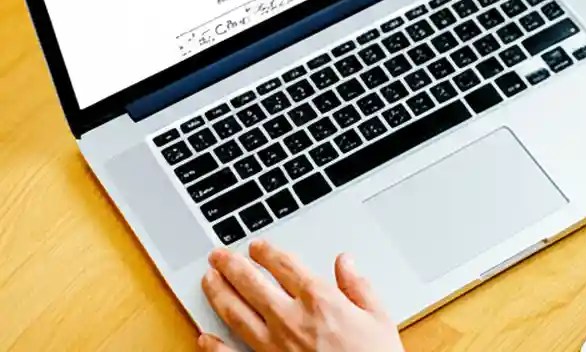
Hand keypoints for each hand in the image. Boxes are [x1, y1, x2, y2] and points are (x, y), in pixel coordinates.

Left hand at [199, 239, 403, 351]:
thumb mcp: (378, 317)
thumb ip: (358, 286)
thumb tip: (345, 262)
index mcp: (320, 300)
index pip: (284, 266)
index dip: (266, 252)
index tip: (256, 246)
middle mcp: (291, 318)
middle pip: (252, 284)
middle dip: (231, 265)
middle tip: (218, 255)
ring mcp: (275, 345)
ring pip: (236, 313)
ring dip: (218, 293)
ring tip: (208, 279)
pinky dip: (215, 347)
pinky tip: (204, 337)